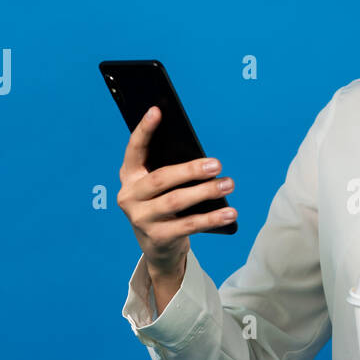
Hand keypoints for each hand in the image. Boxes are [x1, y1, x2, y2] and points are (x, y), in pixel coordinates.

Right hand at [116, 106, 236, 274]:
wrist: (159, 248)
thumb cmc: (164, 207)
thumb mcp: (162, 188)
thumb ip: (172, 171)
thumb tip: (203, 158)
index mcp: (130, 177)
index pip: (134, 149)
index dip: (144, 130)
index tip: (157, 110)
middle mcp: (129, 197)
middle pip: (161, 179)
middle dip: (190, 170)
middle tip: (217, 164)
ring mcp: (141, 219)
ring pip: (176, 202)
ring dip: (205, 192)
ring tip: (228, 184)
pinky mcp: (157, 237)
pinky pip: (188, 225)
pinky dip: (212, 218)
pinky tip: (230, 212)